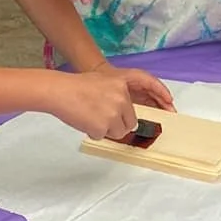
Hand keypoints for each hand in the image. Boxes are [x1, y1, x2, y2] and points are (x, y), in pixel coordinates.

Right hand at [50, 64, 167, 140]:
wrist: (60, 91)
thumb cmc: (77, 87)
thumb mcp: (104, 84)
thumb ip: (118, 98)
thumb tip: (128, 119)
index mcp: (122, 86)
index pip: (134, 109)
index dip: (136, 110)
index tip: (160, 107)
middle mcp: (122, 100)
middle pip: (129, 124)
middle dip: (116, 124)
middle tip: (98, 115)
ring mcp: (114, 114)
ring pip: (117, 132)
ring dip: (105, 129)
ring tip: (89, 116)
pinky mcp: (103, 127)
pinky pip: (102, 136)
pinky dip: (93, 132)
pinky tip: (84, 120)